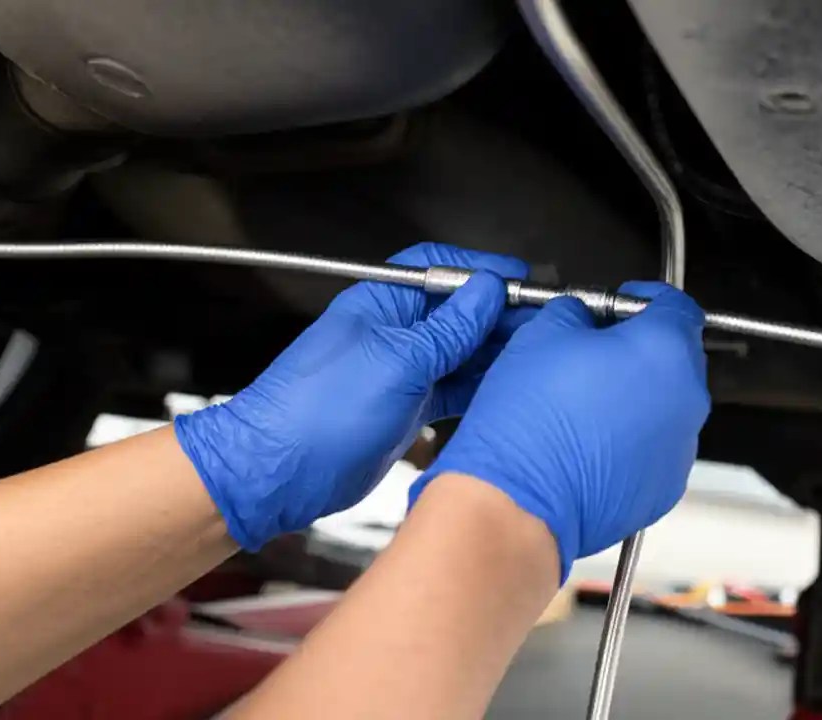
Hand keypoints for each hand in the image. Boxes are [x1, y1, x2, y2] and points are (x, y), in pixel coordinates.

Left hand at [175, 243, 528, 549]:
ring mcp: (400, 371)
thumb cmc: (318, 411)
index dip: (484, 271)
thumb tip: (488, 290)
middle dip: (500, 315)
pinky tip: (506, 389)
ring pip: (460, 352)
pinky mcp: (406, 406)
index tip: (523, 281)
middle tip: (542, 325)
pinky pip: (452, 387)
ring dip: (495, 353)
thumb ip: (450, 327)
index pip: (441, 270)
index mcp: (382, 303)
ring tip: (534, 357)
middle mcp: (393, 332)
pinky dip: (480, 387)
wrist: (279, 472)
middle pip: (458, 311)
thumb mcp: (398, 361)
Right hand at [413, 282, 710, 580]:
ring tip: (586, 406)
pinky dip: (631, 441)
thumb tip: (582, 318)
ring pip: (666, 407)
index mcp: (664, 350)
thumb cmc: (531, 422)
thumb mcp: (541, 335)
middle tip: (596, 353)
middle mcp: (686, 399)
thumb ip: (576, 313)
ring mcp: (680, 448)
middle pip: (676, 358)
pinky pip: (655, 450)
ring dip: (636, 399)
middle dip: (640, 350)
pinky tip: (590, 444)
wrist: (521, 502)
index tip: (626, 303)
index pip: (677, 306)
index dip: (649, 299)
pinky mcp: (664, 488)